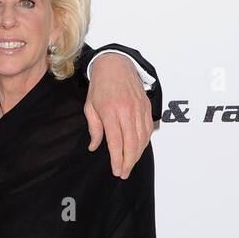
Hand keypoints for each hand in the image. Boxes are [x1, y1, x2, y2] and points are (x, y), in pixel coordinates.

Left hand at [85, 53, 152, 178]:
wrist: (115, 64)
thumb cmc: (100, 86)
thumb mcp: (90, 107)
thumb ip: (94, 129)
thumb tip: (94, 147)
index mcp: (111, 112)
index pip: (116, 142)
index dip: (117, 159)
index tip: (116, 171)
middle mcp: (127, 111)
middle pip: (132, 143)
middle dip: (128, 162)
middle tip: (123, 173)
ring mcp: (139, 108)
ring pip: (142, 138)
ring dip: (137, 154)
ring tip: (130, 164)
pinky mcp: (146, 106)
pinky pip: (148, 128)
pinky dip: (145, 141)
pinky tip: (139, 149)